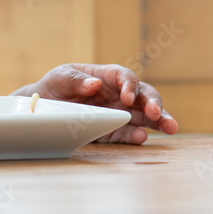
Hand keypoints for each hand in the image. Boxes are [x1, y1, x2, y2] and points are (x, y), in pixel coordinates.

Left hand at [17, 63, 178, 143]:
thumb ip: (75, 80)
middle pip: (143, 95)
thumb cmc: (54, 87)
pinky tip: (142, 137)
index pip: (125, 77)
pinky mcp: (113, 131)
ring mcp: (118, 113)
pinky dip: (136, 135)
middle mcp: (117, 94)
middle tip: (157, 113)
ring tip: (171, 128)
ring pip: (144, 115)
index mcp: (106, 76)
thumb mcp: (60, 78)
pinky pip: (128, 133)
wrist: (41, 108)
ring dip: (159, 120)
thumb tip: (94, 84)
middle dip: (153, 103)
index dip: (129, 85)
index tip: (127, 96)